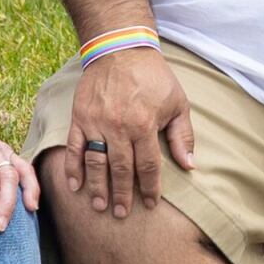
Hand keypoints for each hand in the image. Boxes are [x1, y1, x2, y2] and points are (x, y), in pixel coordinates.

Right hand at [64, 46, 194, 216]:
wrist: (120, 49)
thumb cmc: (153, 77)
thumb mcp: (177, 102)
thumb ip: (182, 135)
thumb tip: (190, 165)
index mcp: (145, 125)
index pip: (148, 166)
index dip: (150, 188)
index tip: (151, 205)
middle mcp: (119, 127)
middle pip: (121, 169)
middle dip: (123, 195)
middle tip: (121, 214)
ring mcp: (97, 123)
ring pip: (96, 162)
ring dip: (98, 187)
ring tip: (99, 206)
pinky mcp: (80, 117)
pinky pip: (75, 147)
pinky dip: (73, 168)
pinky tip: (75, 186)